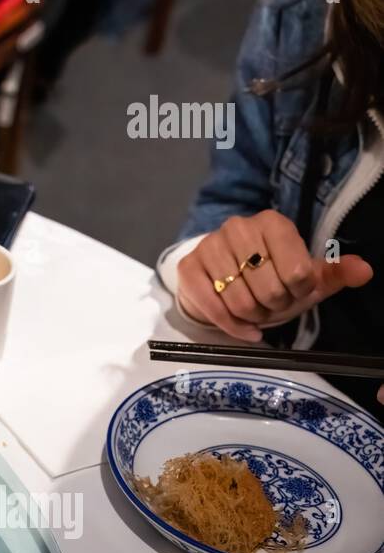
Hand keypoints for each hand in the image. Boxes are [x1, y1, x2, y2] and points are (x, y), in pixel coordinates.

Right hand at [177, 209, 373, 340]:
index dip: (300, 291)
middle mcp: (238, 227)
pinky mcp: (188, 268)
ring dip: (252, 317)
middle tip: (271, 304)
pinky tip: (243, 330)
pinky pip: (212, 307)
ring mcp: (209, 245)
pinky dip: (231, 326)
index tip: (293, 290)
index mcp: (273, 223)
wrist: (222, 278)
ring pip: (239, 301)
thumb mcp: (305, 276)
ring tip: (255, 312)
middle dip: (274, 307)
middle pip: (268, 288)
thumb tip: (364, 270)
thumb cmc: (270, 276)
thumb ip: (335, 274)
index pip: (298, 271)